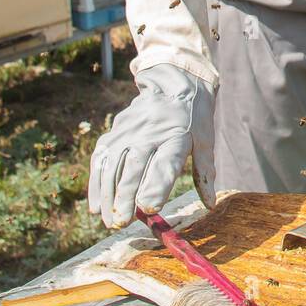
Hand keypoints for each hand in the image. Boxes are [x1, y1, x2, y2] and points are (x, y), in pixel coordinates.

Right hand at [88, 64, 214, 228]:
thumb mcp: (206, 141)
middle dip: (125, 197)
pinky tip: (96, 205)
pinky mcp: (116, 130)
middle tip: (121, 223)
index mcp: (178, 136)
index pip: (165, 164)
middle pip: (134, 167)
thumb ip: (204, 173)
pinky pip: (102, 158)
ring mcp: (130, 129)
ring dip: (107, 195)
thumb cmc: (194, 118)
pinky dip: (96, 183)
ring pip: (113, 165)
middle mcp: (151, 132)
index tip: (148, 208)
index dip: (155, 187)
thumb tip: (208, 205)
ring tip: (108, 220)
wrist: (174, 83)